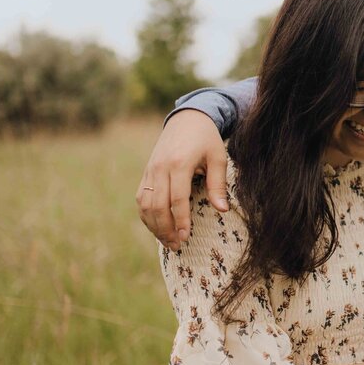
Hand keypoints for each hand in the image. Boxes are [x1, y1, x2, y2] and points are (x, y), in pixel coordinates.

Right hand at [136, 109, 229, 249]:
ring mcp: (150, 170)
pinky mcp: (146, 173)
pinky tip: (157, 227)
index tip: (186, 237)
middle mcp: (160, 168)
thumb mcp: (218, 158)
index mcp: (179, 163)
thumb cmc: (207, 139)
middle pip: (158, 205)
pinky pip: (141, 198)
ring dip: (154, 225)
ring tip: (168, 241)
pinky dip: (146, 215)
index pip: (177, 199)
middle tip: (177, 245)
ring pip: (145, 204)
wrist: (186, 119)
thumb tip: (222, 210)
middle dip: (166, 228)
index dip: (180, 220)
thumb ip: (218, 184)